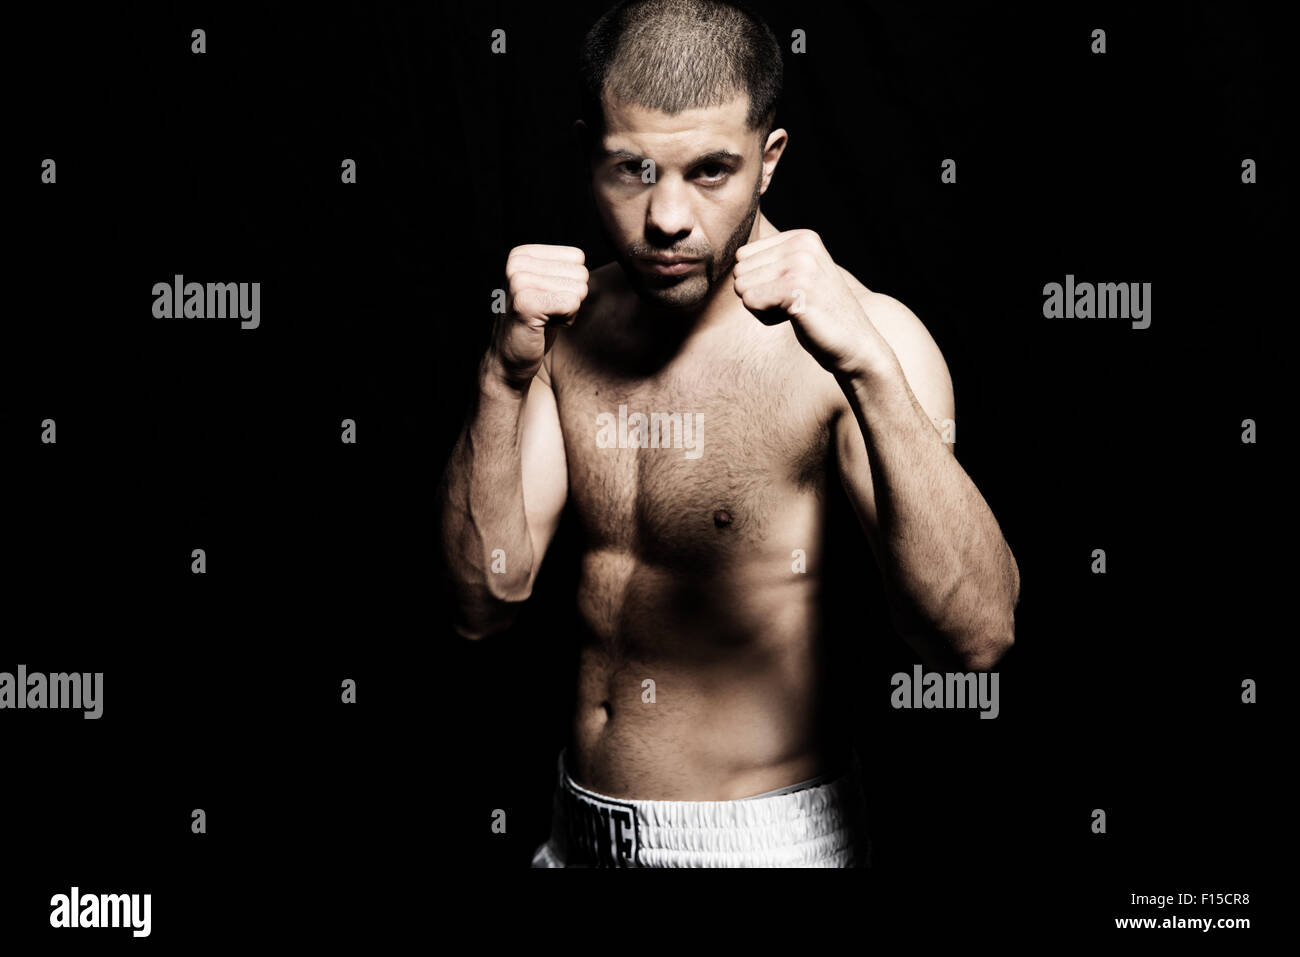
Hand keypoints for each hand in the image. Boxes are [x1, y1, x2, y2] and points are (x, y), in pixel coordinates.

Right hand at [491, 244, 587, 387]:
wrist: (509, 361)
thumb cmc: (534, 325)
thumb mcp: (549, 288)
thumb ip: (565, 270)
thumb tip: (584, 260)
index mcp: (522, 254)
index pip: (577, 258)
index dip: (570, 284)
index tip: (547, 300)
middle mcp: (517, 263)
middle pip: (579, 274)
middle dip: (570, 299)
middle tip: (545, 313)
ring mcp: (519, 282)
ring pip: (578, 290)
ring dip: (566, 312)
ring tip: (542, 320)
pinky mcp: (525, 303)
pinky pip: (572, 304)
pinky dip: (565, 321)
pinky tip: (542, 327)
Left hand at [733, 229, 882, 376]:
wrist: (854, 343)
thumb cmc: (819, 314)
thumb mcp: (798, 275)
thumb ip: (772, 261)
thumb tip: (736, 255)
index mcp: (802, 237)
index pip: (743, 255)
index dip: (758, 281)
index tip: (789, 292)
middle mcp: (802, 245)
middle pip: (740, 271)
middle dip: (757, 295)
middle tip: (790, 304)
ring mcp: (801, 265)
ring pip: (742, 287)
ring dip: (761, 308)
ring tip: (793, 310)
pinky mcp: (797, 289)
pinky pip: (751, 302)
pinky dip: (765, 318)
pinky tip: (793, 318)